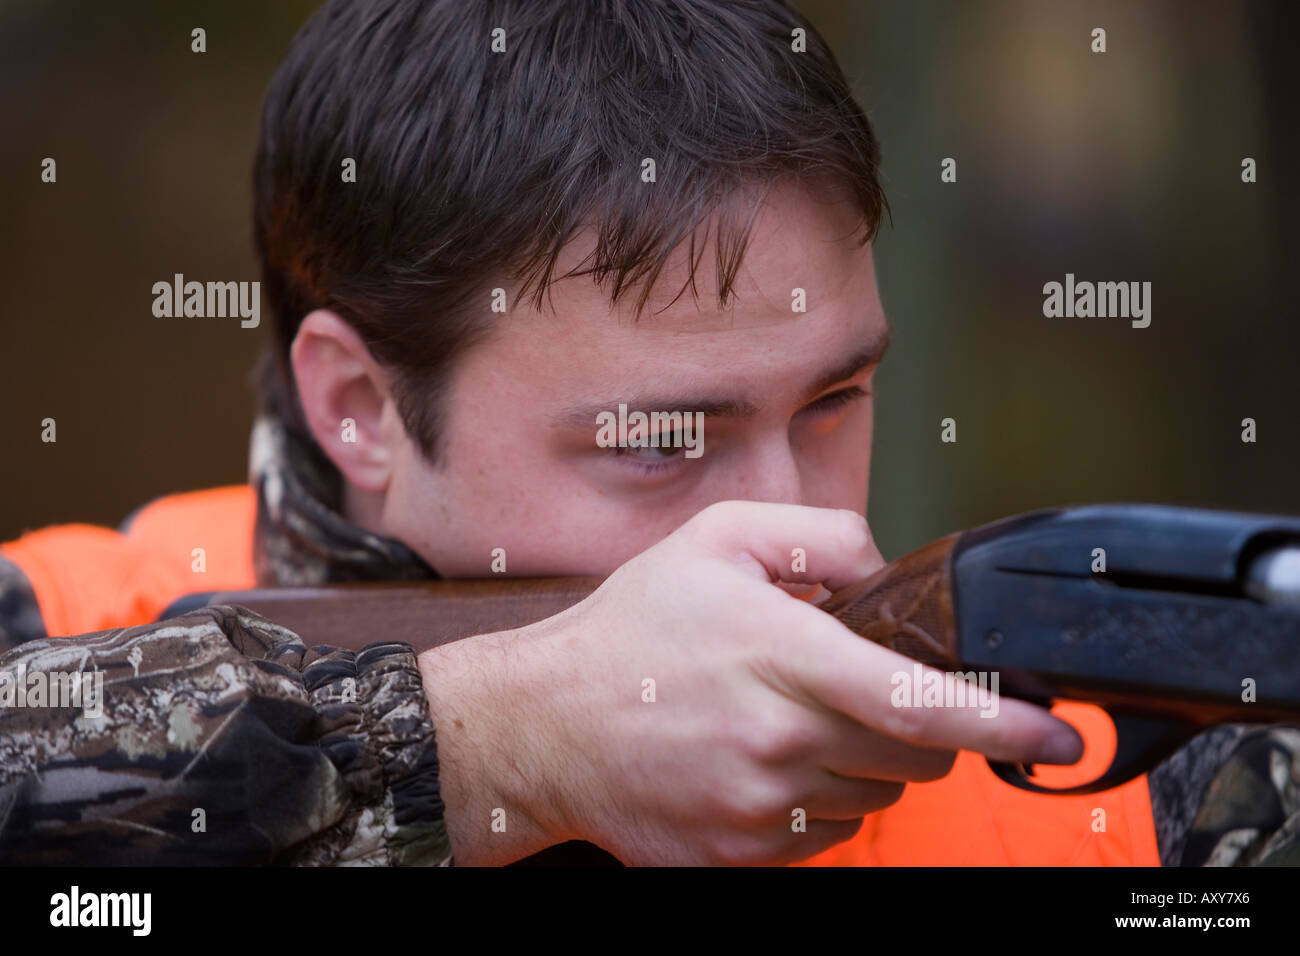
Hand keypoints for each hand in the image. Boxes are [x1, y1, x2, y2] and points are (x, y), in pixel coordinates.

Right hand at [418, 500, 1082, 864]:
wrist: (543, 726)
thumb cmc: (627, 633)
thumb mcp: (715, 542)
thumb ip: (820, 537)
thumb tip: (888, 573)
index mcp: (778, 654)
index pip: (917, 701)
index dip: (1001, 723)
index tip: (1053, 734)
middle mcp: (776, 738)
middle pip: (914, 758)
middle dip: (919, 726)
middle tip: (866, 691)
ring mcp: (760, 805)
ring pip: (875, 796)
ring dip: (864, 761)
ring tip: (794, 720)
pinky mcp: (744, 851)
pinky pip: (827, 831)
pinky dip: (820, 797)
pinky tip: (766, 759)